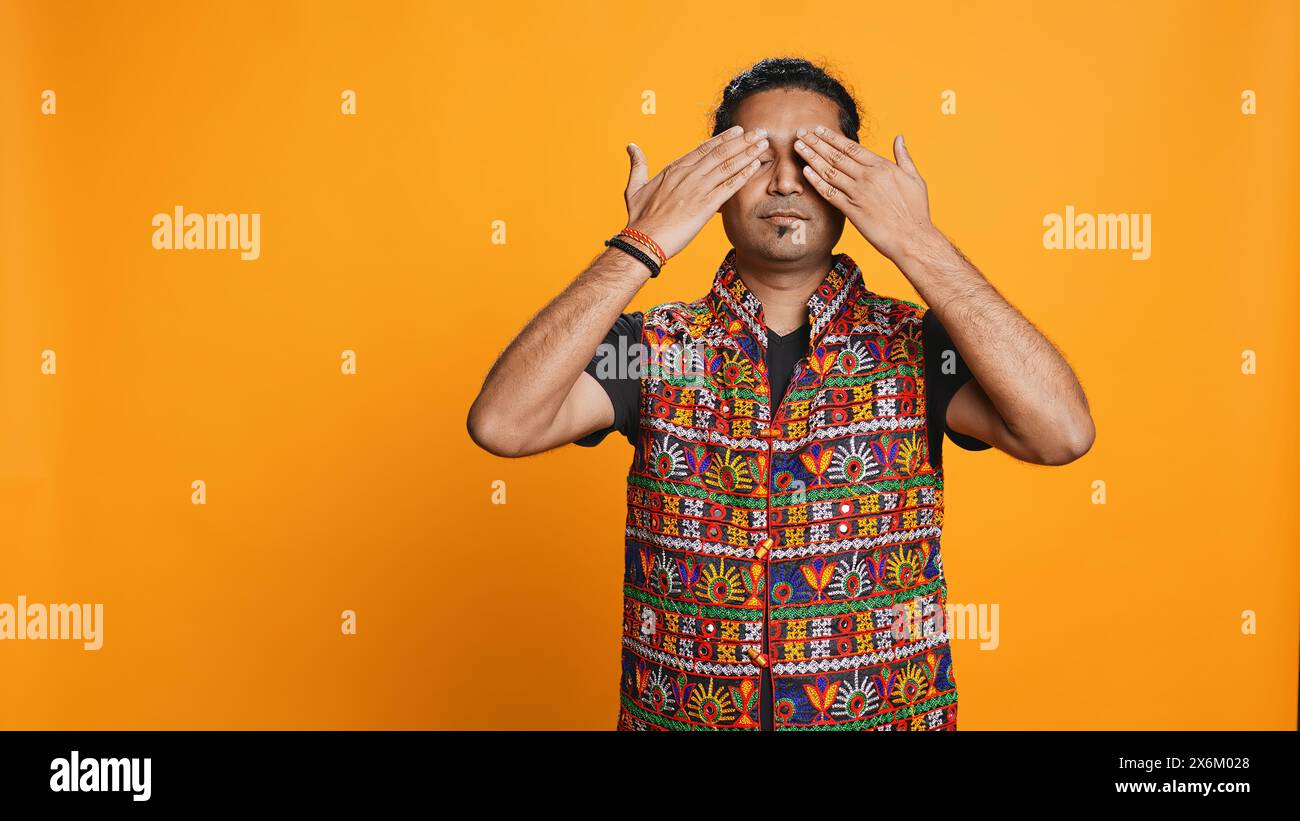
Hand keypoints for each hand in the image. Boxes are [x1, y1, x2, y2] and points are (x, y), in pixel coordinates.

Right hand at [623, 125, 768, 261]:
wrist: (643, 240)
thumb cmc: (639, 218)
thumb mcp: (634, 187)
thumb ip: (638, 165)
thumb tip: (631, 146)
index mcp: (674, 169)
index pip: (703, 149)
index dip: (723, 138)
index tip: (738, 131)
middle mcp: (689, 175)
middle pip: (721, 152)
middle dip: (743, 141)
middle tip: (760, 132)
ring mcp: (698, 189)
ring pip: (728, 165)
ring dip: (748, 153)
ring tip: (764, 143)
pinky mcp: (706, 206)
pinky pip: (730, 186)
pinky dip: (744, 174)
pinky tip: (756, 165)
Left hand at [794, 127, 937, 264]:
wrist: (912, 238)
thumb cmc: (916, 211)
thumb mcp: (914, 178)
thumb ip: (904, 157)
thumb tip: (899, 138)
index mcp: (882, 166)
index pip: (852, 147)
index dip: (832, 137)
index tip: (819, 130)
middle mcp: (868, 176)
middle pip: (836, 155)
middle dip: (816, 142)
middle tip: (801, 133)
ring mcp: (859, 193)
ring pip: (830, 171)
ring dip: (812, 157)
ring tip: (798, 147)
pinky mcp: (852, 210)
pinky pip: (830, 194)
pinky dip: (817, 182)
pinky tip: (805, 172)